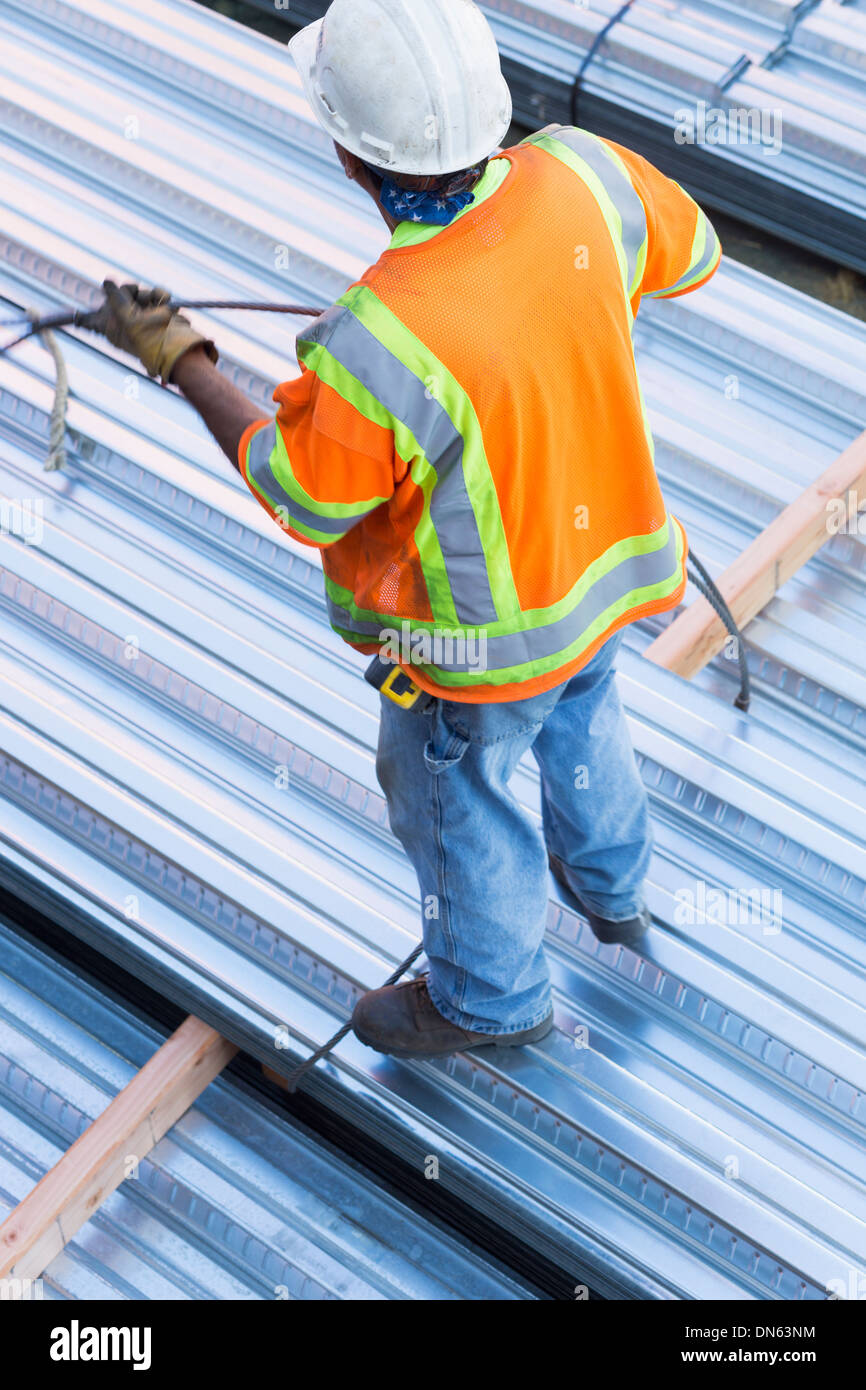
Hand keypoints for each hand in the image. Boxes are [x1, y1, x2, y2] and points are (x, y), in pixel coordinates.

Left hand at [83, 280, 217, 381]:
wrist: (178, 346)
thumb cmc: (148, 338)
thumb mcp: (125, 316)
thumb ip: (114, 297)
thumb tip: (106, 282)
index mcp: (112, 328)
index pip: (90, 321)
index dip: (84, 317)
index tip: (68, 319)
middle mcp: (126, 323)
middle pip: (120, 297)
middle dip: (130, 292)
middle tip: (135, 292)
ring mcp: (143, 318)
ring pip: (139, 294)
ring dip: (149, 294)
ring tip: (159, 300)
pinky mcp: (160, 314)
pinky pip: (155, 297)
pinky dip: (161, 296)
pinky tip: (166, 300)